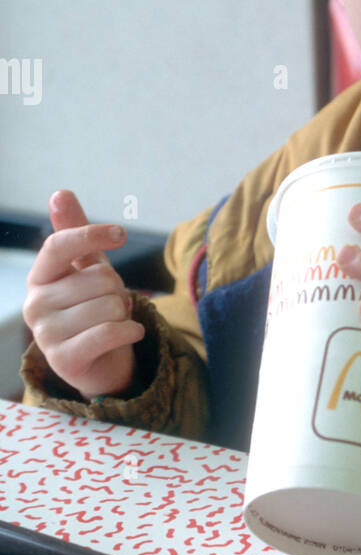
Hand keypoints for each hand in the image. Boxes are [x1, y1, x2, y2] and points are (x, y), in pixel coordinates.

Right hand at [22, 190, 144, 399]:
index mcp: (39, 277)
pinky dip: (131, 331)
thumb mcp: (87, 267)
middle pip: (100, 278)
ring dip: (124, 313)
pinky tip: (129, 333)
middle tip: (112, 305)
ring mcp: (45, 335)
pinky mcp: (64, 361)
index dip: (91, 235)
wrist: (99, 362)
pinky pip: (111, 333)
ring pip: (109, 306)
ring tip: (113, 322)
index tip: (120, 234)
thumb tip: (60, 193)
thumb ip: (75, 231)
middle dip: (119, 291)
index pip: (59, 245)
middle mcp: (35, 304)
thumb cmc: (92, 307)